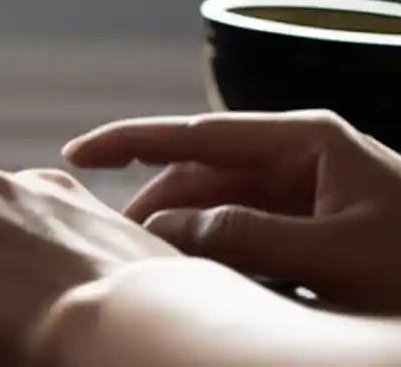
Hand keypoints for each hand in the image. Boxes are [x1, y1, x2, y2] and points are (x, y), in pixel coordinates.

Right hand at [64, 110, 400, 311]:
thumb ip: (245, 237)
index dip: (129, 141)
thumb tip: (165, 229)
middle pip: (199, 171)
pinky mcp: (309, 226)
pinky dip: (212, 252)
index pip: (196, 134)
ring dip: (181, 234)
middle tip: (115, 248)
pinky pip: (242, 231)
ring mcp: (303, 191)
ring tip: (149, 267)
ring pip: (215, 205)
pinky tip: (193, 277)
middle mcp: (297, 157)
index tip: (76, 155)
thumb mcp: (335, 256)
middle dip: (153, 205)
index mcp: (305, 140)